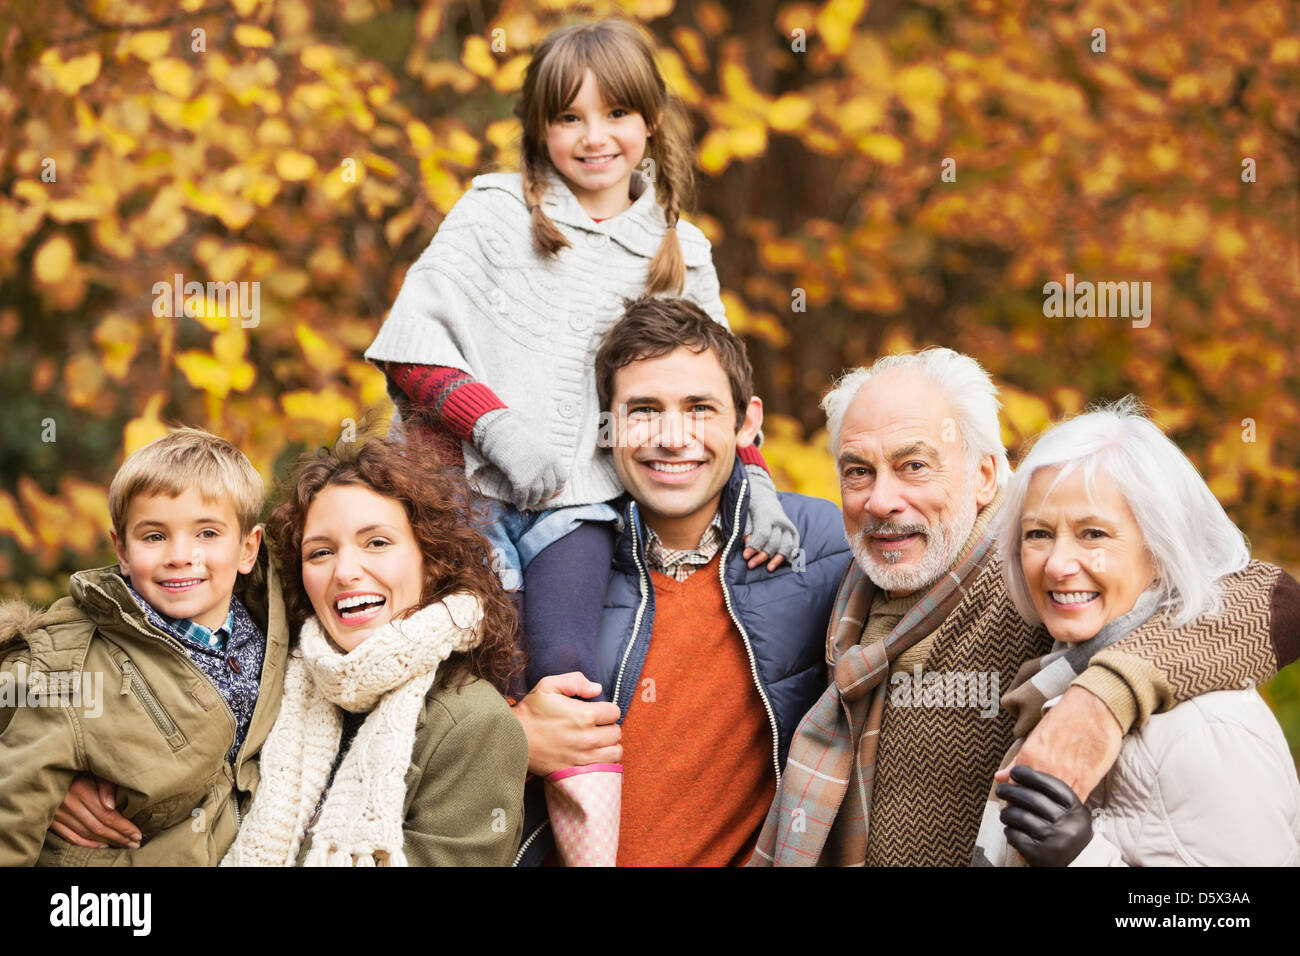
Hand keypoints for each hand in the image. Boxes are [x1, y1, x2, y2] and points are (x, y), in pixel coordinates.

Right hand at [50, 773, 139, 848]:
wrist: (50, 767)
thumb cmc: (80, 766)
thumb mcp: (95, 768)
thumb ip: (106, 785)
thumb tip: (111, 806)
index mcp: (81, 789)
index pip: (107, 815)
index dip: (124, 827)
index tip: (137, 835)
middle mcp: (68, 804)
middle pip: (98, 827)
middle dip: (119, 837)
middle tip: (134, 843)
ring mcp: (57, 814)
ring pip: (86, 834)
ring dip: (106, 842)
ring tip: (122, 844)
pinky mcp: (51, 820)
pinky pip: (70, 836)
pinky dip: (87, 843)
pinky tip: (102, 845)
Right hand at [475, 411, 568, 510]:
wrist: (500, 435)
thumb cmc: (517, 439)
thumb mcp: (538, 447)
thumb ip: (544, 461)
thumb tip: (546, 480)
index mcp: (553, 457)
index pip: (562, 478)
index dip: (557, 486)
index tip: (553, 489)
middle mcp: (546, 467)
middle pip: (550, 489)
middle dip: (544, 495)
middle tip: (538, 497)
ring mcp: (534, 475)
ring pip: (537, 495)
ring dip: (532, 500)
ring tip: (528, 502)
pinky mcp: (520, 481)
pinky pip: (522, 497)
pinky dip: (520, 503)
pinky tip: (519, 505)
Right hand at [511, 672, 621, 775]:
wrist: (513, 740)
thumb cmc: (530, 711)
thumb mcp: (548, 685)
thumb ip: (575, 681)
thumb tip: (597, 688)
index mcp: (584, 714)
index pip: (615, 712)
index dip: (607, 709)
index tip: (597, 711)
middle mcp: (588, 737)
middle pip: (617, 732)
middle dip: (609, 726)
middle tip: (597, 725)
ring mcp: (584, 756)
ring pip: (616, 751)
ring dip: (610, 744)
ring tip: (598, 740)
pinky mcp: (577, 770)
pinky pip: (605, 767)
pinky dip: (605, 760)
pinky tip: (594, 754)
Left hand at [744, 466, 798, 570]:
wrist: (762, 496)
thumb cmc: (749, 507)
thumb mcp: (744, 513)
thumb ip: (745, 528)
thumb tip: (747, 543)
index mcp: (766, 514)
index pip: (763, 534)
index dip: (754, 546)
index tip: (745, 556)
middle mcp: (780, 521)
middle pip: (774, 543)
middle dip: (762, 556)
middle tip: (750, 565)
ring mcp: (788, 526)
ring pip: (786, 546)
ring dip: (777, 559)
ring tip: (769, 568)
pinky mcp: (793, 532)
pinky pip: (795, 546)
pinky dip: (790, 555)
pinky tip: (785, 563)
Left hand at [995, 685, 1122, 800]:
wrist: (1094, 707)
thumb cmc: (1065, 717)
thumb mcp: (1036, 735)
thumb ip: (1018, 759)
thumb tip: (1000, 777)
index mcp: (1030, 755)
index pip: (1014, 788)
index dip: (1011, 799)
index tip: (1012, 804)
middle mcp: (1046, 768)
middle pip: (1029, 799)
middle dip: (1025, 808)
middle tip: (1025, 812)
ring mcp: (1067, 775)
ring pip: (1050, 805)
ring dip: (1045, 811)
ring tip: (1043, 813)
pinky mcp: (1087, 780)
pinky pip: (1072, 803)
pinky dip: (1066, 808)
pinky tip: (1063, 809)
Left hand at [997, 765, 1092, 865]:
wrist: (1080, 864)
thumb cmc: (1068, 832)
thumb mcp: (1069, 813)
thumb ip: (1047, 793)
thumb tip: (1005, 774)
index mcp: (1076, 810)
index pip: (1052, 786)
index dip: (1031, 776)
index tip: (1015, 771)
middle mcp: (1066, 824)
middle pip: (1033, 798)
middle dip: (1011, 791)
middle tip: (1001, 790)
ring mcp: (1053, 840)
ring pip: (1019, 816)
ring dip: (1006, 812)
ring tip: (1005, 813)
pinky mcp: (1039, 854)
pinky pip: (1014, 835)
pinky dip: (1009, 830)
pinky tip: (1011, 828)